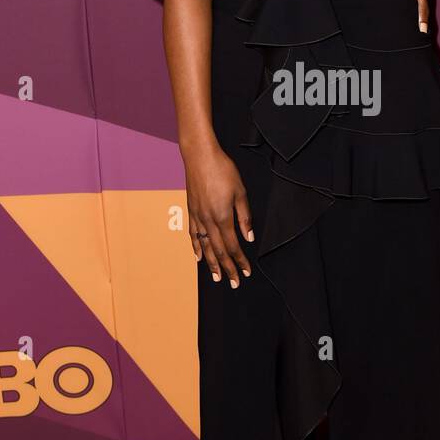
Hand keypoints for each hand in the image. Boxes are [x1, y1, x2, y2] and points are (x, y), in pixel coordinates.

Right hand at [183, 143, 253, 287]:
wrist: (199, 156)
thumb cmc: (223, 170)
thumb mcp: (240, 192)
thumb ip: (245, 217)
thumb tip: (248, 238)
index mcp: (223, 217)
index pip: (233, 246)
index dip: (240, 261)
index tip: (246, 272)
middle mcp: (208, 221)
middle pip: (218, 251)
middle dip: (227, 268)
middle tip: (234, 283)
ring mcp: (197, 217)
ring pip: (205, 246)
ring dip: (212, 264)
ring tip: (216, 277)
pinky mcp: (191, 211)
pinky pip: (194, 235)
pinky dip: (196, 248)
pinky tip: (199, 257)